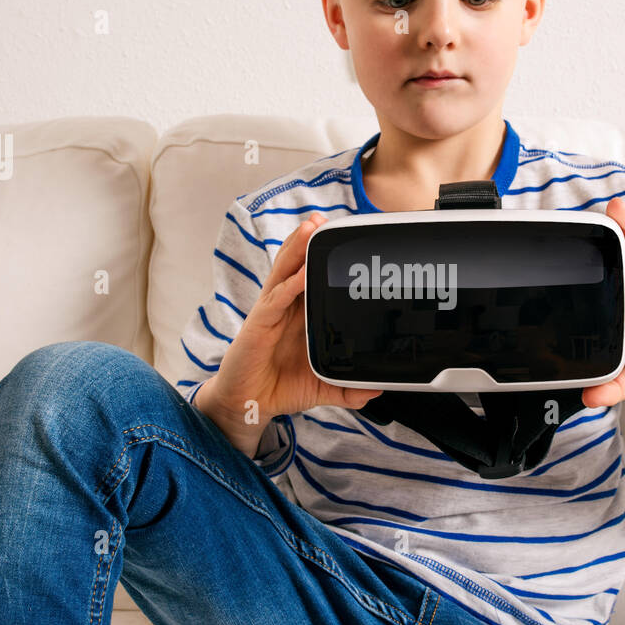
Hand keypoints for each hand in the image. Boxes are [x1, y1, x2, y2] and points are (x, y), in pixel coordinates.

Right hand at [203, 211, 382, 435]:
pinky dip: (290, 285)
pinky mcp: (259, 325)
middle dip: (308, 240)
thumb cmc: (280, 386)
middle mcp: (284, 307)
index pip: (310, 276)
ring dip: (296, 248)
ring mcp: (270, 312)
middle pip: (295, 264)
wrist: (249, 405)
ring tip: (311, 227)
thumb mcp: (322, 386)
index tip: (340, 237)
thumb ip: (348, 389)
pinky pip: (276, 299)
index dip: (321, 256)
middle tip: (325, 219)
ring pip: (283, 272)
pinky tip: (302, 273)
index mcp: (299, 314)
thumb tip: (375, 392)